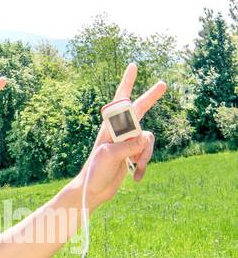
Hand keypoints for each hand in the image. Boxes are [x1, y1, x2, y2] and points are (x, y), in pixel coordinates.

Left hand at [78, 63, 164, 208]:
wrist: (92, 192)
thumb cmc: (94, 172)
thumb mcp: (110, 156)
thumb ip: (128, 145)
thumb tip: (144, 141)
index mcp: (110, 128)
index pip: (120, 101)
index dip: (127, 83)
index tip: (133, 65)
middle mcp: (120, 132)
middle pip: (140, 111)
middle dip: (151, 98)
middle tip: (164, 84)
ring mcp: (127, 143)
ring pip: (148, 139)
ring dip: (145, 155)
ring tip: (134, 167)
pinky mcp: (132, 155)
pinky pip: (147, 154)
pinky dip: (144, 165)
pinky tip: (136, 178)